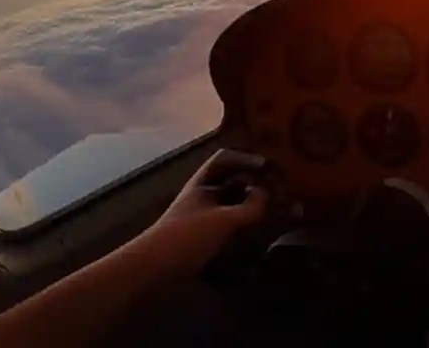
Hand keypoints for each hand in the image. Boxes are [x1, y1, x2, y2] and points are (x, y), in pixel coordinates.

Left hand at [129, 149, 267, 278]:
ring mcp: (199, 217)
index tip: (270, 167)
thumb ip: (250, 206)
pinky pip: (226, 224)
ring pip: (229, 203)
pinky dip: (242, 224)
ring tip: (272, 210)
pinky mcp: (200, 238)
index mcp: (201, 183)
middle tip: (277, 188)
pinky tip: (256, 232)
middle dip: (251, 182)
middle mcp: (201, 196)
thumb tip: (265, 194)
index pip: (225, 159)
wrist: (151, 271)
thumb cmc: (187, 237)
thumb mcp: (224, 220)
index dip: (246, 158)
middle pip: (228, 181)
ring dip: (248, 205)